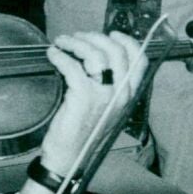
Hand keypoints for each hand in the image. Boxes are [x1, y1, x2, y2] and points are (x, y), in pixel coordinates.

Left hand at [36, 30, 149, 172]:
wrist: (70, 159)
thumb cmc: (85, 134)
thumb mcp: (106, 109)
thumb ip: (109, 86)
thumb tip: (97, 56)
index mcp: (129, 96)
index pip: (140, 60)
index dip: (127, 41)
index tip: (111, 33)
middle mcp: (121, 94)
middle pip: (115, 51)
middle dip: (94, 37)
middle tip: (77, 37)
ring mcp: (104, 96)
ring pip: (95, 54)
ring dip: (75, 42)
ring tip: (62, 42)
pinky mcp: (83, 98)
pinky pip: (72, 66)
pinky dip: (60, 56)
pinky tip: (52, 55)